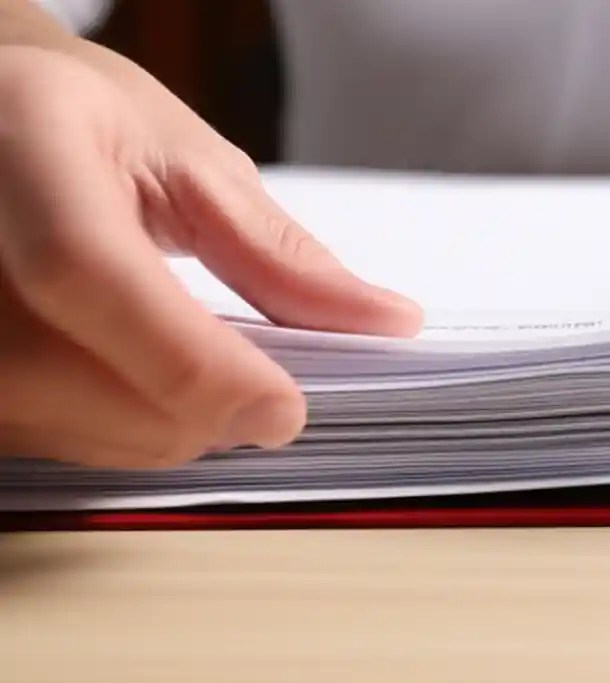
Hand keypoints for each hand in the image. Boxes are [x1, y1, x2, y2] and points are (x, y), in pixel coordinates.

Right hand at [0, 45, 422, 468]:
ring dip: (167, 426)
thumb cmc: (85, 128)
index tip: (284, 408)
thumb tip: (385, 321)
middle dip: (205, 410)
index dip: (192, 360)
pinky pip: (43, 439)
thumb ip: (280, 254)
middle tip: (266, 387)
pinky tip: (136, 380)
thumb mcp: (190, 162)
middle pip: (80, 380)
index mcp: (22, 153)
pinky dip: (116, 430)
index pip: (86, 272)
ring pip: (68, 429)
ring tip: (192, 361)